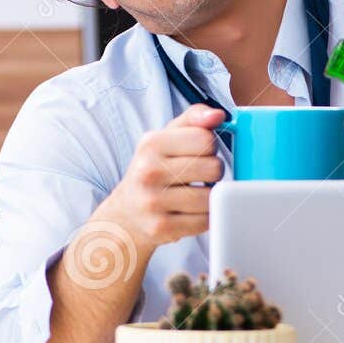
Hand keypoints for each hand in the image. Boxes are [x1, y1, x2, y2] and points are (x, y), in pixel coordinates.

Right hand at [98, 104, 225, 247]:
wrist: (125, 215)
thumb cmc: (152, 171)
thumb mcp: (164, 138)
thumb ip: (193, 119)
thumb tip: (218, 115)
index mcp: (151, 144)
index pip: (205, 139)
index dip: (210, 146)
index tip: (200, 152)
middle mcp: (148, 172)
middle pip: (213, 167)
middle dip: (213, 171)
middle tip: (198, 175)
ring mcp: (153, 202)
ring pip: (211, 196)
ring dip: (210, 195)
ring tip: (194, 193)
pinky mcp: (162, 228)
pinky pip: (204, 221)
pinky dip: (204, 216)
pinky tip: (190, 211)